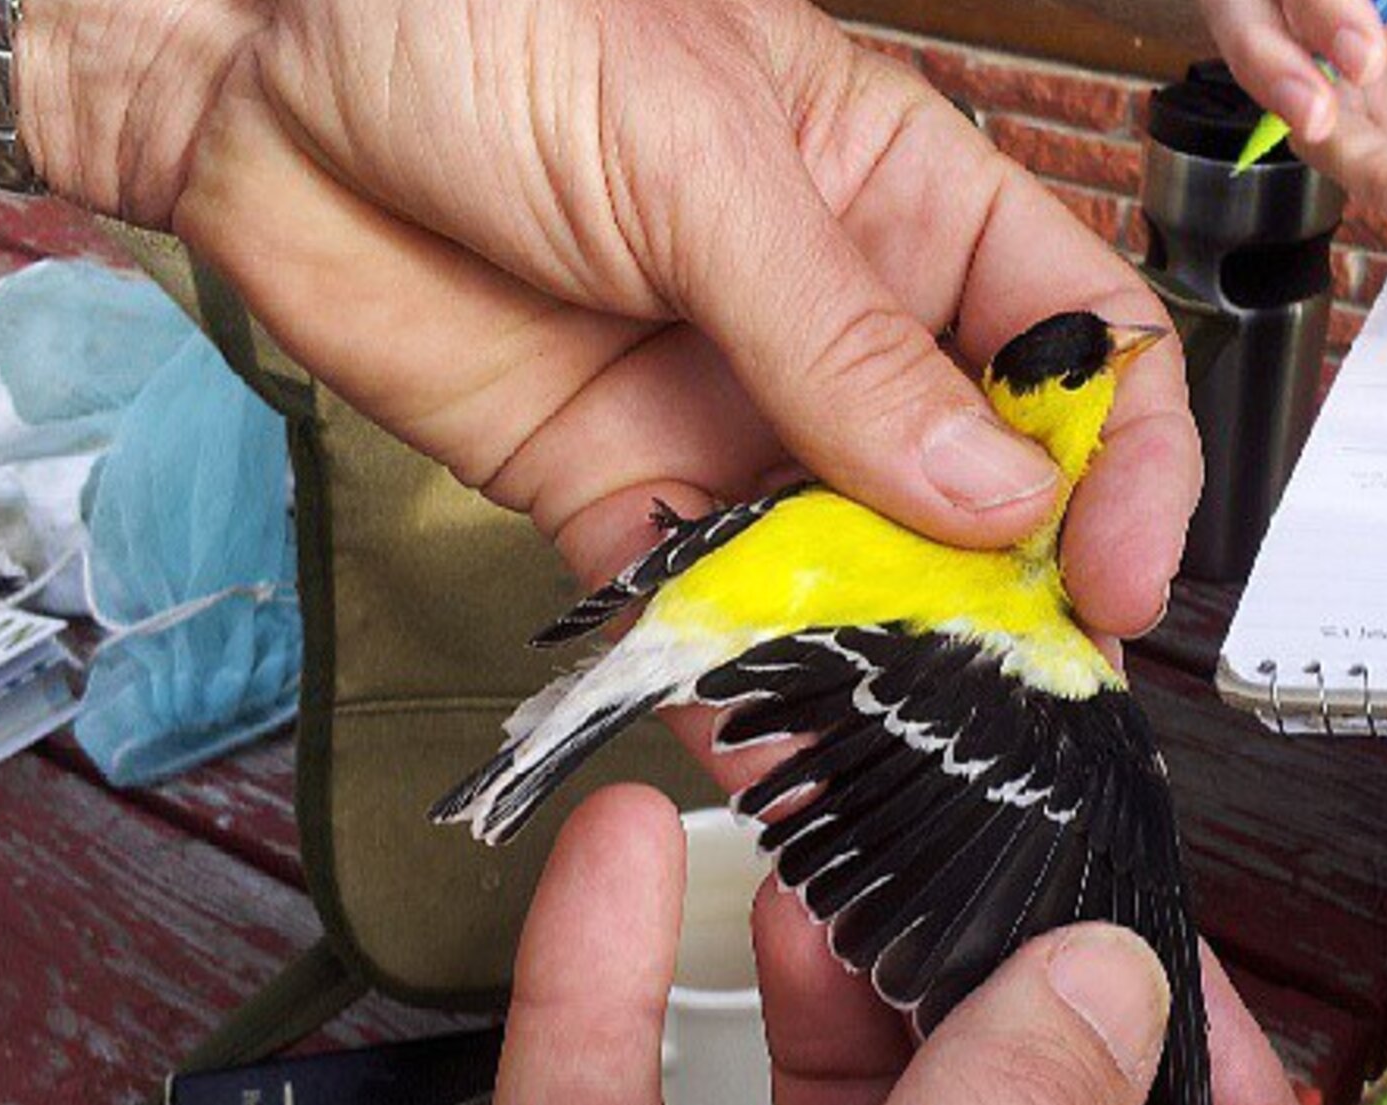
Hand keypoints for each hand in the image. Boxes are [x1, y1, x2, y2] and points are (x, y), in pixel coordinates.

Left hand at [16, 0, 1195, 636]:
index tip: (1120, 568)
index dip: (1126, 463)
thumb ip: (840, 335)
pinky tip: (765, 740)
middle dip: (1014, 597)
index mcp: (902, 207)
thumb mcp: (697, 155)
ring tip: (906, 749)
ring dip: (883, 661)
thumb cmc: (486, 24)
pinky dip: (734, 681)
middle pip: (979, 489)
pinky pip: (704, 610)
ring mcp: (737, 423)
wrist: (261, 76)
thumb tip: (992, 491)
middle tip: (1023, 699)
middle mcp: (838, 331)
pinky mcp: (626, 495)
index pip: (1075, 346)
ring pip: (852, 571)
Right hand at [1199, 0, 1386, 236]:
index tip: (1361, 47)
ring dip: (1379, 172)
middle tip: (1320, 114)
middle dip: (1278, 72)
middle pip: (1263, 33)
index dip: (1315, 9)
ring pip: (1318, 129)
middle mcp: (1352, 13)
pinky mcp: (1382, 149)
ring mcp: (1359, 86)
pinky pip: (1375, 179)